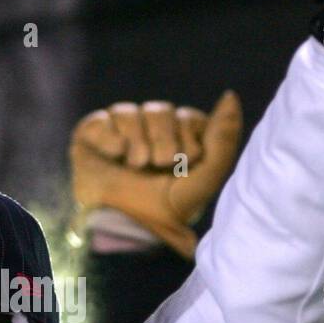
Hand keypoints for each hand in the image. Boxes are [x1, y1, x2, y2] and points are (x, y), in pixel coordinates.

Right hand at [72, 92, 242, 260]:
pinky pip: (104, 119)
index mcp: (181, 139)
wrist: (119, 227)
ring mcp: (121, 130)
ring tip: (132, 167)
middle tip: (155, 168)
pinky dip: (108, 140)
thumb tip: (231, 96)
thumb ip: (224, 139)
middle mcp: (152, 131)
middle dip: (162, 143)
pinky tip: (111, 157)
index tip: (181, 168)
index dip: (187, 143)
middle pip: (162, 111)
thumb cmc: (164, 209)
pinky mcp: (92, 133)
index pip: (189, 118)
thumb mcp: (204, 179)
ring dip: (136, 144)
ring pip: (131, 112)